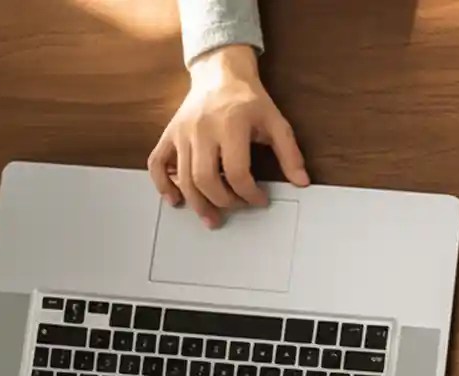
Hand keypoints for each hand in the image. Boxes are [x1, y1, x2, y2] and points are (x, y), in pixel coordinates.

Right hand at [148, 45, 308, 227]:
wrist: (220, 74)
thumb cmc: (249, 100)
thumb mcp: (276, 122)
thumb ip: (290, 153)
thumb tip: (302, 181)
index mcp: (231, 125)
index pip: (237, 171)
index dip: (250, 193)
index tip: (260, 200)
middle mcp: (202, 130)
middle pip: (205, 179)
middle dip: (223, 201)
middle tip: (237, 207)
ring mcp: (181, 132)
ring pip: (183, 177)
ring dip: (197, 203)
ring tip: (212, 218)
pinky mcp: (169, 133)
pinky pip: (157, 163)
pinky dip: (163, 185)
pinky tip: (176, 200)